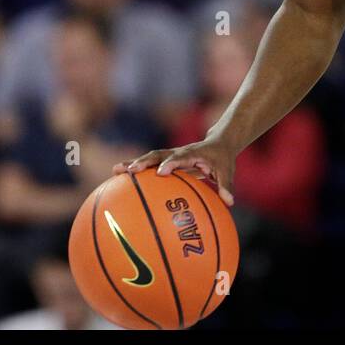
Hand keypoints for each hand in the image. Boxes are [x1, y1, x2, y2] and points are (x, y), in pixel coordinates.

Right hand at [114, 138, 236, 206]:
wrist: (219, 143)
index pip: (180, 156)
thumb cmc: (222, 158)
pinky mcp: (166, 161)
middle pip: (158, 154)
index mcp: (193, 153)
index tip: (161, 172)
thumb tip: (229, 202)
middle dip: (144, 161)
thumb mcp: (227, 170)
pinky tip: (120, 180)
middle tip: (129, 170)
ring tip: (115, 171)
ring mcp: (170, 156)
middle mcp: (178, 152)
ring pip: (149, 158)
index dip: (171, 163)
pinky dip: (135, 171)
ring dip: (133, 163)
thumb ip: (227, 185)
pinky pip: (149, 165)